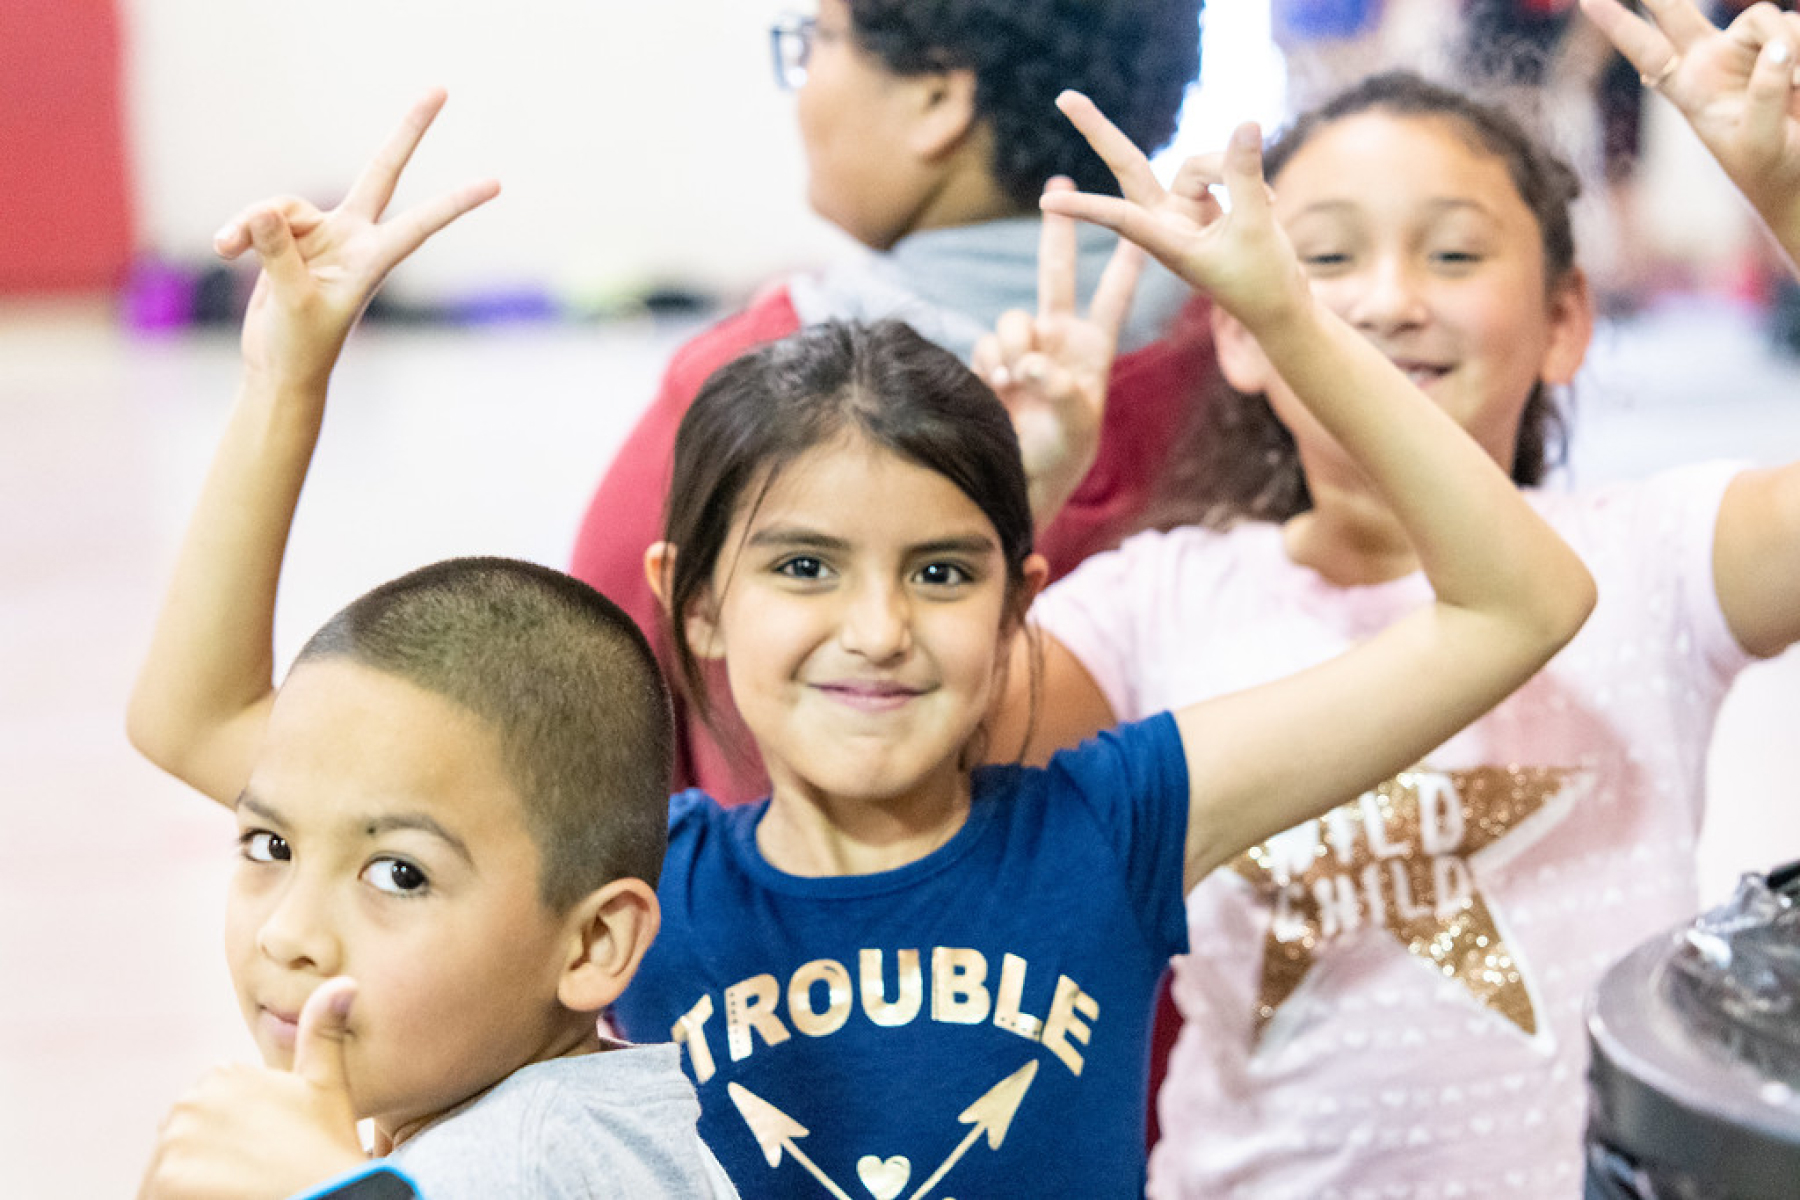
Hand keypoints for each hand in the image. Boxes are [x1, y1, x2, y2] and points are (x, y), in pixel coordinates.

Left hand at [139, 979, 367, 1199]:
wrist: (330, 1196)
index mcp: (223, 1076)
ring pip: (170, 1178)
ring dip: (194, 1191)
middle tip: (252, 1180)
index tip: (265, 1160)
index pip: (207, 1123)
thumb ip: (324, 1033)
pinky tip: (222, 1199)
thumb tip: (344, 982)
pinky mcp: (163, 1181)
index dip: (236, 1147)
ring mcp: (174, 1143)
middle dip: (210, 1169)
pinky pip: (157, 1198)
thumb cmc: (328, 1150)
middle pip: (185, 1150)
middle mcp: (191, 1102)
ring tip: (239, 1192)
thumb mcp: (329, 1087)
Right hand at [215, 88, 499, 391]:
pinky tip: (225, 250)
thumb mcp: (291, 300)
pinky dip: (240, 230)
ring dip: (252, 223)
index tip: (496, 184)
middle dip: (407, 133)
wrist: (278, 365)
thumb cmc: (300, 345)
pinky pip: (261, 216)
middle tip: (441, 90)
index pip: (421, 223)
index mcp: (373, 260)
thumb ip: (278, 253)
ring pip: (284, 204)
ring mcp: (323, 234)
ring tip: (229, 249)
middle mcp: (354, 238)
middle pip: (381, 171)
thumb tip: (265, 211)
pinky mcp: (289, 238)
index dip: (455, 202)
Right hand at [972, 177, 1143, 525]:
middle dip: (1059, 231)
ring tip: (1013, 382)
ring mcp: (1024, 348)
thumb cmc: (1064, 453)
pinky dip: (991, 363)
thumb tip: (1029, 361)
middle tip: (1062, 180)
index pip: (1114, 292)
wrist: (1026, 476)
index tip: (1144, 217)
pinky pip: (987, 344)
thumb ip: (1058, 386)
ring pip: (1012, 317)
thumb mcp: (1076, 421)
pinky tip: (998, 388)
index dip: (1126, 256)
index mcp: (1094, 347)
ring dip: (1010, 346)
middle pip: (1057, 272)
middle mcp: (1059, 338)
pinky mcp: (993, 362)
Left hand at [1038, 91, 1309, 336]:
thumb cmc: (1262, 279)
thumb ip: (1246, 176)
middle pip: (1128, 166)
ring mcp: (1180, 211)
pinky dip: (1244, 177)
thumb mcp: (1256, 225)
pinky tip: (1271, 203)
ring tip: (1268, 203)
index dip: (1085, 208)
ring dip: (1233, 171)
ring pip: (1197, 165)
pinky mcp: (1200, 203)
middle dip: (1099, 132)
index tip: (1045, 204)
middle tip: (1064, 97)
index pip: (1120, 219)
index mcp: (1167, 244)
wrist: (1278, 303)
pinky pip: (1218, 169)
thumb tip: (1245, 123)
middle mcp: (1165, 223)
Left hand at [1580, 0, 1799, 266]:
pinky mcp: (1787, 44)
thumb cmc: (1770, 164)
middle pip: (1679, 13)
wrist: (1798, 172)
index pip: (1646, 50)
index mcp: (1688, 87)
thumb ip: (1764, 95)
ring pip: (1764, 18)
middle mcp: (1713, 59)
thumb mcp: (1757, 140)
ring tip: (1799, 86)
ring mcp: (1750, 48)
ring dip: (1787, 42)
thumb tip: (1778, 49)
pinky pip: (1797, 26)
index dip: (1617, 25)